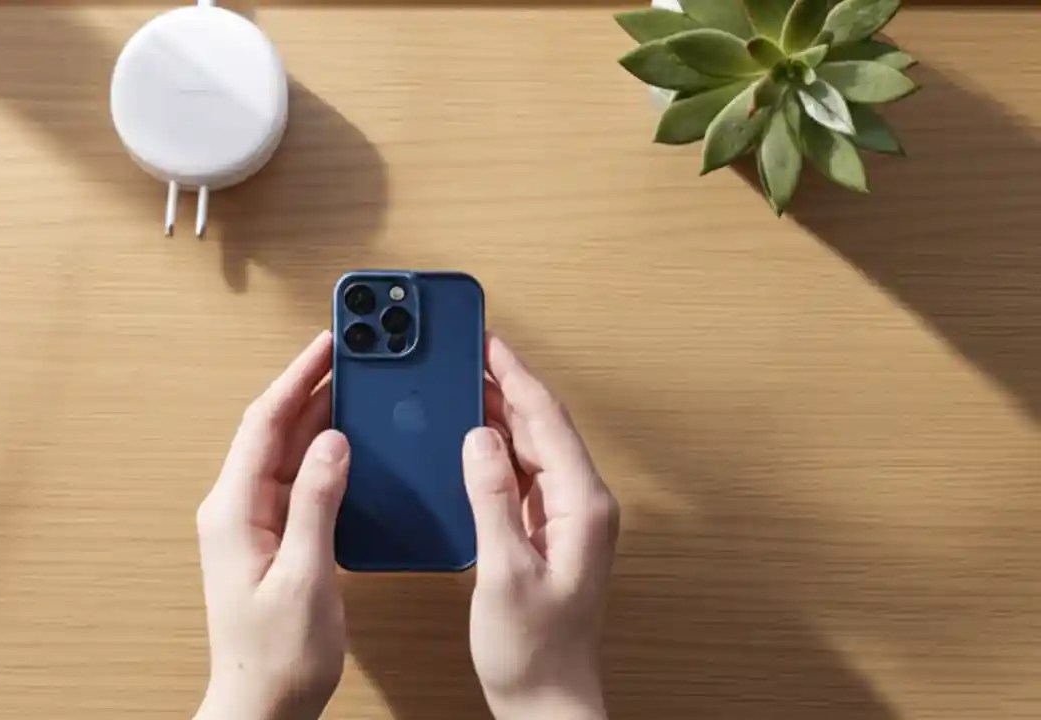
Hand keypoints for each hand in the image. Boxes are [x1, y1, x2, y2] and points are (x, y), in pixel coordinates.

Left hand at [194, 332, 347, 719]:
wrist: (262, 707)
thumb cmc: (275, 656)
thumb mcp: (304, 577)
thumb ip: (316, 504)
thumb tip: (333, 443)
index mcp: (234, 510)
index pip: (265, 423)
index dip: (298, 377)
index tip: (328, 342)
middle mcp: (236, 508)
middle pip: (275, 428)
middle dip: (313, 386)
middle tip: (353, 353)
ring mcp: (251, 521)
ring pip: (287, 451)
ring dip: (320, 417)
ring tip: (358, 384)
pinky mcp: (270, 537)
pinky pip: (297, 479)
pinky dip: (324, 454)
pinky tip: (351, 443)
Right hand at [463, 336, 618, 719]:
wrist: (547, 700)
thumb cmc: (533, 651)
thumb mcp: (504, 572)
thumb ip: (492, 500)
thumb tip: (481, 438)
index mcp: (583, 507)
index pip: (549, 421)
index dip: (517, 376)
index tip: (488, 342)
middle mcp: (583, 505)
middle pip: (543, 427)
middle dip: (506, 386)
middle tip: (465, 353)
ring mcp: (568, 518)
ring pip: (534, 447)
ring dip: (501, 415)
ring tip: (463, 384)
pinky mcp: (550, 532)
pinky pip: (525, 473)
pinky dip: (498, 449)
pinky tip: (472, 440)